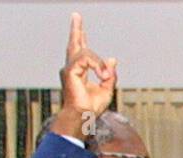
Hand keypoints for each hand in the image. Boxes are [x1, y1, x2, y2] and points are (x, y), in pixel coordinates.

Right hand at [51, 13, 116, 140]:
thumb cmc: (91, 108)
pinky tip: (102, 75)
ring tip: (105, 77)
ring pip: (85, 52)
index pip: (81, 51)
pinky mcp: (70, 71)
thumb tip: (113, 59)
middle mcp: (72, 67)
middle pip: (74, 44)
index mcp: (79, 71)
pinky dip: (97, 65)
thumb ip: (109, 75)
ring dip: (99, 63)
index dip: (81, 39)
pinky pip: (85, 59)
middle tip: (76, 16)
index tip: (83, 31)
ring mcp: (70, 68)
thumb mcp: (106, 90)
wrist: (83, 117)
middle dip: (76, 29)